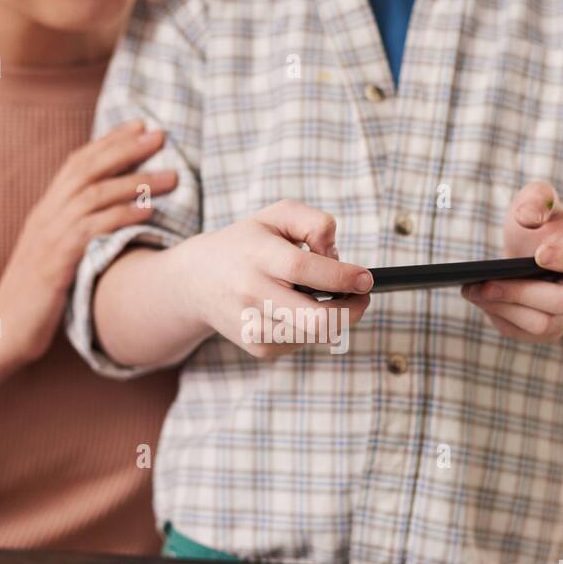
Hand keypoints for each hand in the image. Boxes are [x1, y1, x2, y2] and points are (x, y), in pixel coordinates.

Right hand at [0, 120, 176, 369]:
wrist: (0, 332)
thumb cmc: (34, 302)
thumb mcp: (55, 260)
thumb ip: (75, 236)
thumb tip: (108, 226)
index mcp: (44, 212)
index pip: (77, 163)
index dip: (109, 141)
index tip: (140, 126)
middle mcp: (45, 216)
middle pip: (87, 168)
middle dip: (126, 148)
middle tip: (161, 134)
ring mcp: (49, 236)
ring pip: (95, 194)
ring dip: (136, 182)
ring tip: (173, 177)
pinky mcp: (56, 261)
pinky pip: (93, 229)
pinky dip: (122, 216)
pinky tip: (149, 212)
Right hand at [174, 200, 372, 358]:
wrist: (196, 282)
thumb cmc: (246, 244)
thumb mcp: (275, 216)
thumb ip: (312, 222)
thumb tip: (336, 255)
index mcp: (258, 257)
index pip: (304, 271)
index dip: (343, 277)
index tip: (366, 278)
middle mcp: (253, 294)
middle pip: (317, 320)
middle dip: (352, 311)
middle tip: (362, 296)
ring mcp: (255, 327)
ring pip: (317, 335)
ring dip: (336, 318)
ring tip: (330, 296)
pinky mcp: (259, 347)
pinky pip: (304, 343)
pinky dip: (314, 327)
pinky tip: (302, 309)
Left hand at [463, 181, 562, 342]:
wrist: (531, 252)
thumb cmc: (538, 224)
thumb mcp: (537, 199)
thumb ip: (537, 198)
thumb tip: (529, 216)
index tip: (539, 253)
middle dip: (521, 293)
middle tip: (485, 282)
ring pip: (542, 325)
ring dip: (504, 308)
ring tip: (473, 290)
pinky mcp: (547, 330)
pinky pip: (523, 333)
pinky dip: (498, 318)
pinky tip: (479, 300)